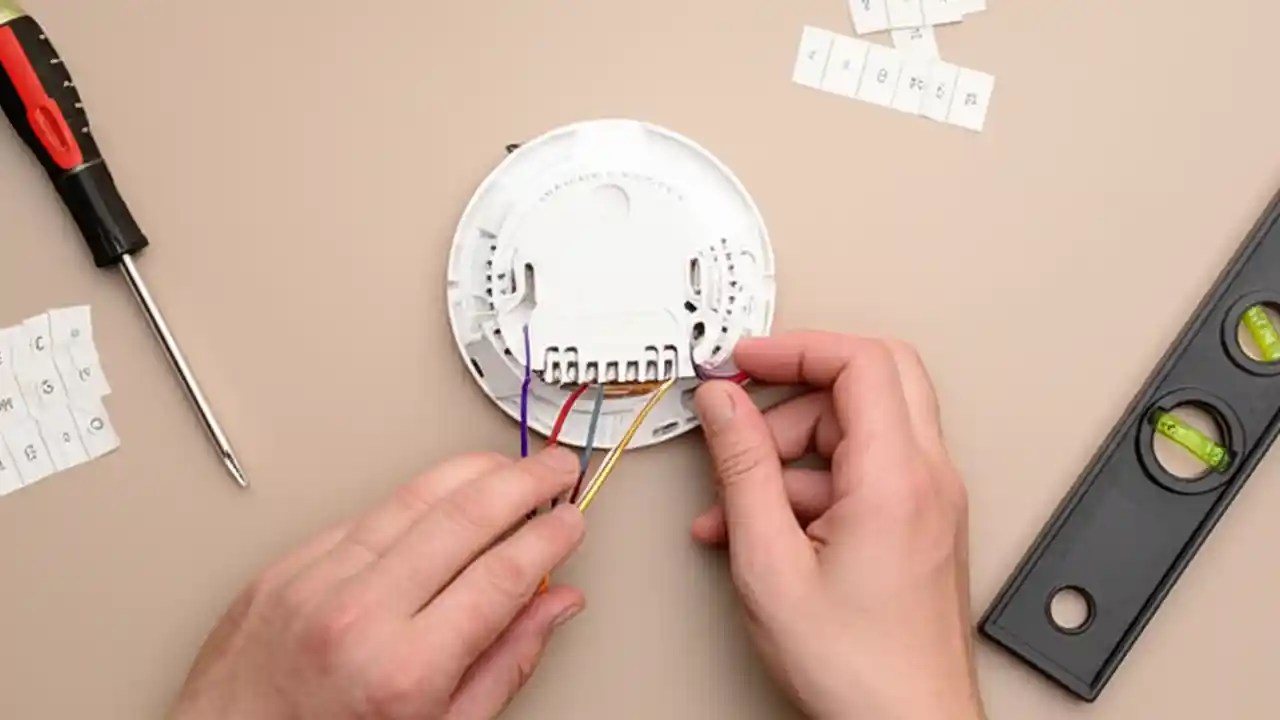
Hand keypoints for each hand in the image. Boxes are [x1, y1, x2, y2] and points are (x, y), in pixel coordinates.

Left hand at [170, 448, 586, 719]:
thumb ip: (504, 664)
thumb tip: (554, 607)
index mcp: (403, 671)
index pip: (502, 574)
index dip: (551, 537)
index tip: (572, 520)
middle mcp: (356, 616)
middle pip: (463, 516)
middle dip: (524, 480)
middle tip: (556, 467)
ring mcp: (312, 583)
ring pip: (411, 498)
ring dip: (472, 471)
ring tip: (508, 466)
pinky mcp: (284, 568)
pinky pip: (363, 516)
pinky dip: (412, 499)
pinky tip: (440, 495)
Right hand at [692, 333, 981, 719]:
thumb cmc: (857, 668)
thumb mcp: (769, 562)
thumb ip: (742, 469)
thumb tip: (723, 404)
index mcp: (896, 478)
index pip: (860, 361)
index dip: (794, 348)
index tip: (743, 360)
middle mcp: (927, 478)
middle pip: (870, 380)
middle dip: (796, 389)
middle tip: (743, 406)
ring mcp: (927, 499)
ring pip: (860, 428)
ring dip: (792, 451)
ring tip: (736, 502)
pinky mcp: (918, 522)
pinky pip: (862, 471)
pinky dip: (809, 484)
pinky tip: (761, 527)